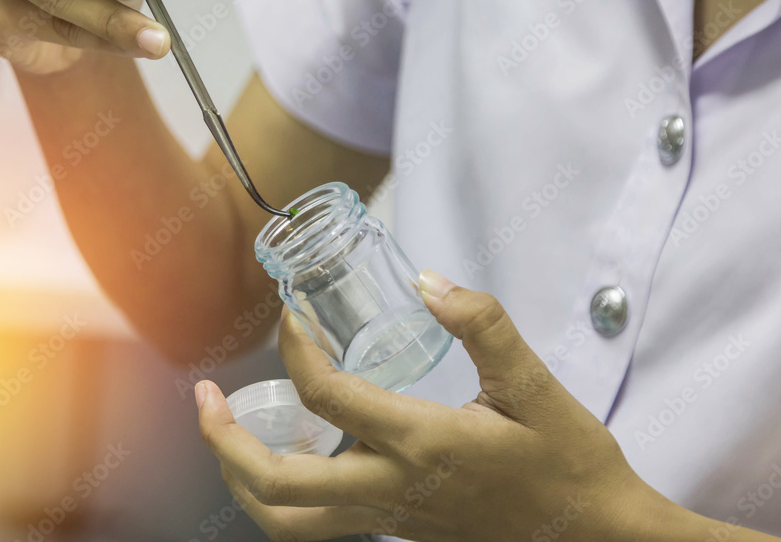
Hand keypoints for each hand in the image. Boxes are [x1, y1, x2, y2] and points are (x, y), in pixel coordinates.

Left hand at [196, 271, 687, 540]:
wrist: (594, 538)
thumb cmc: (567, 461)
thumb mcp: (534, 384)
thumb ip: (484, 325)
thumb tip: (426, 281)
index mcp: (420, 443)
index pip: (324, 393)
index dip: (293, 345)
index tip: (289, 313)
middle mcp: (391, 488)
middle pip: (276, 482)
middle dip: (224, 439)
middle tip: (204, 396)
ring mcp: (388, 517)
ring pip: (286, 521)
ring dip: (241, 478)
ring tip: (225, 434)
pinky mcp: (396, 529)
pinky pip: (315, 526)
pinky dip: (278, 496)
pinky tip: (286, 455)